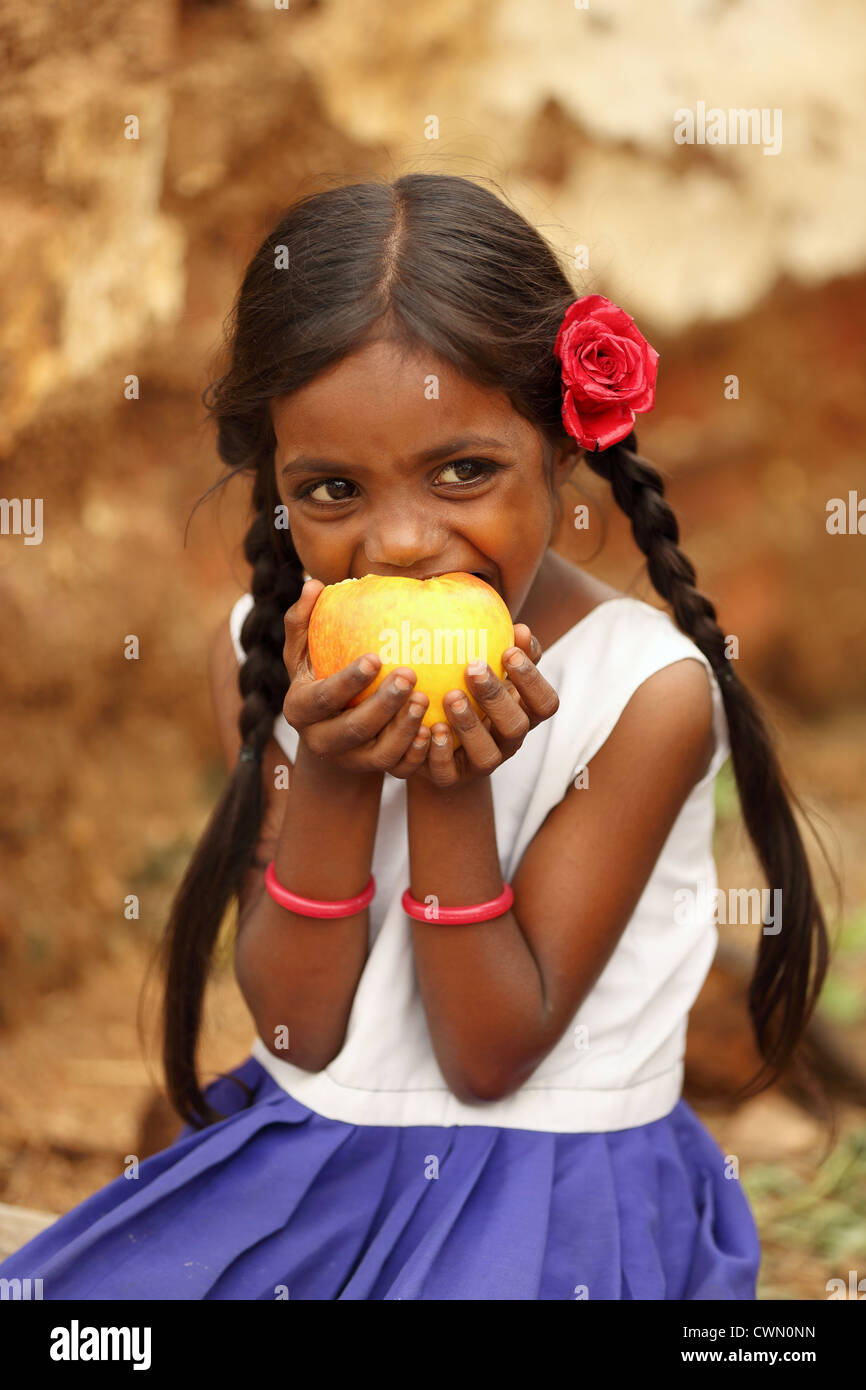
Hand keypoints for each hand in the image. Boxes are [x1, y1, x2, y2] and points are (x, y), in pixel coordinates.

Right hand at [281, 579, 432, 779]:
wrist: (328, 726)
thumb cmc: (319, 674)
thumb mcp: (304, 651)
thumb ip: (303, 620)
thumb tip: (313, 584)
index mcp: (299, 708)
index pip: (324, 697)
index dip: (349, 681)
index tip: (377, 657)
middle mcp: (319, 741)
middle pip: (353, 729)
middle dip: (383, 705)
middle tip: (410, 675)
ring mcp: (348, 761)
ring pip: (378, 755)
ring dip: (404, 729)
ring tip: (426, 699)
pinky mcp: (372, 771)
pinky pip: (397, 768)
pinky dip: (416, 753)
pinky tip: (434, 730)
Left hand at [410, 623, 558, 788]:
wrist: (435, 735)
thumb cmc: (468, 688)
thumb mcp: (491, 669)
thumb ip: (508, 649)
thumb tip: (519, 628)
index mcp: (524, 713)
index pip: (545, 703)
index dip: (532, 680)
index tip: (509, 651)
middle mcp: (509, 741)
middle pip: (516, 726)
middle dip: (496, 696)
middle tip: (474, 668)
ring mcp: (483, 763)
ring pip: (487, 754)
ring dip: (470, 724)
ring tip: (450, 695)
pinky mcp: (451, 778)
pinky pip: (448, 772)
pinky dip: (440, 751)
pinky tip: (430, 728)